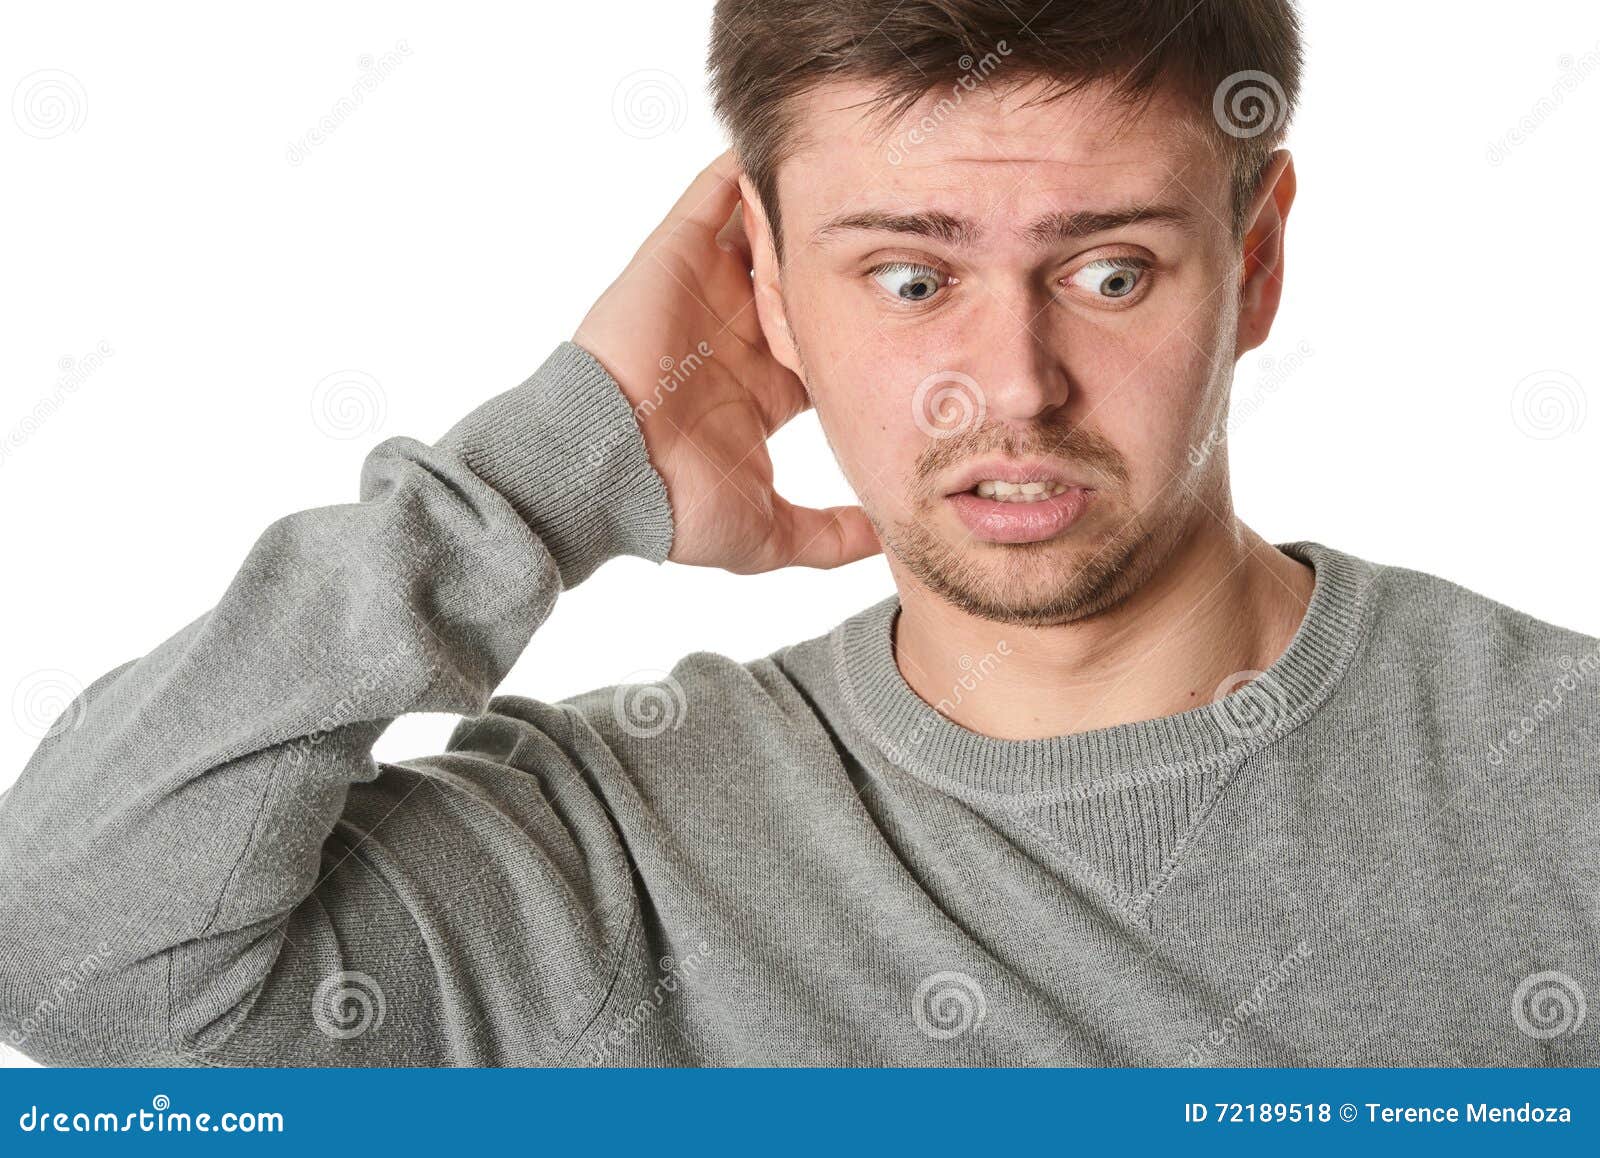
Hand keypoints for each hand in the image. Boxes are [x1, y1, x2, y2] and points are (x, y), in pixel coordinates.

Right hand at [575, 153, 879, 573]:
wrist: (603, 471)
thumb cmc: (671, 506)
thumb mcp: (770, 536)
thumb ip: (831, 537)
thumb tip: (886, 539)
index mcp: (764, 388)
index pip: (827, 341)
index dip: (866, 328)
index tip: (917, 314)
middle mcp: (738, 333)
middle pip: (804, 280)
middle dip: (844, 261)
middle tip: (900, 233)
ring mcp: (706, 290)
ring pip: (768, 232)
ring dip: (804, 213)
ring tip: (860, 185)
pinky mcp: (676, 253)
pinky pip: (717, 195)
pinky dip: (749, 173)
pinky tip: (800, 158)